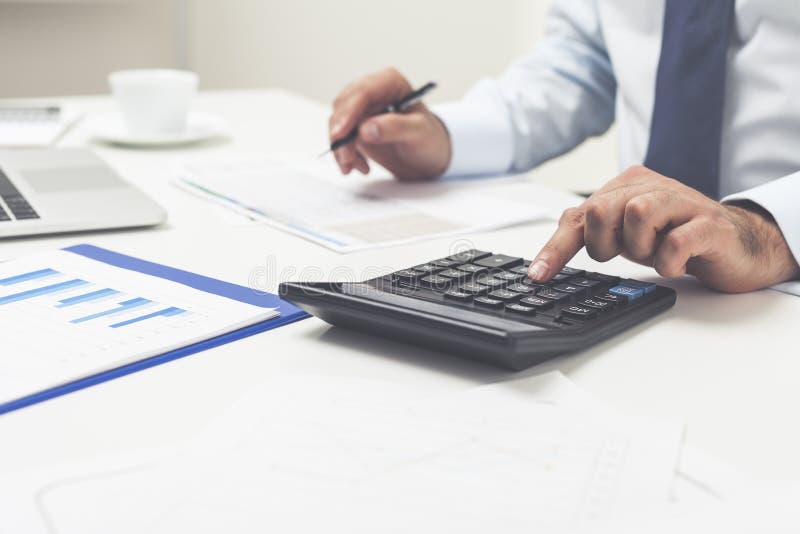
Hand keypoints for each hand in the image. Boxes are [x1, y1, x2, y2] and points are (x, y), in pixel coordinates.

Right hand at [328, 68, 451, 180]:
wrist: (426, 154)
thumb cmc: (429, 139)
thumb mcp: (420, 132)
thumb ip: (396, 128)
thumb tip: (366, 128)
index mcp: (390, 82)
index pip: (363, 93)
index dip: (348, 113)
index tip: (340, 134)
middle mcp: (372, 90)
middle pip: (344, 107)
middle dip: (341, 135)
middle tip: (347, 159)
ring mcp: (361, 108)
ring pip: (337, 123)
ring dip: (341, 148)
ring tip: (355, 167)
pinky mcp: (354, 125)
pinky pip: (339, 137)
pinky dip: (344, 154)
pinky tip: (361, 166)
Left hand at [528, 165, 799, 292]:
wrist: (737, 245)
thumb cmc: (676, 237)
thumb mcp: (626, 235)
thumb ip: (593, 229)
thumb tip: (555, 237)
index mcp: (628, 186)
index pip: (579, 214)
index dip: (556, 248)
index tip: (538, 275)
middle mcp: (653, 187)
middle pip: (602, 208)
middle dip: (604, 243)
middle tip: (624, 254)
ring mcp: (683, 202)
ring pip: (637, 215)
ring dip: (639, 248)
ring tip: (656, 253)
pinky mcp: (710, 224)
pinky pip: (675, 242)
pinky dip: (668, 261)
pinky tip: (675, 263)